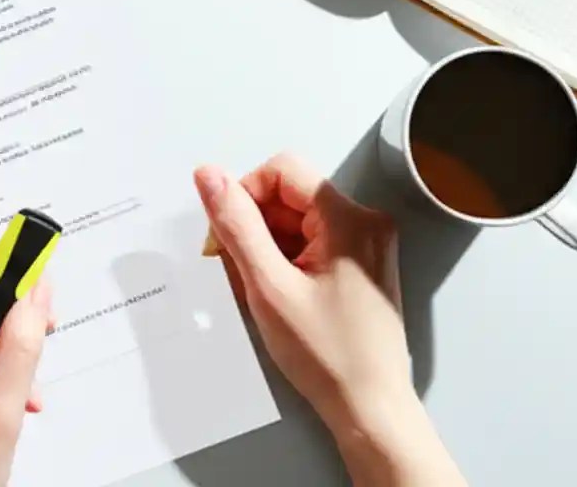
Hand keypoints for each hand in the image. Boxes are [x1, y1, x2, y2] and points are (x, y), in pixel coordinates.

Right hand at [194, 154, 465, 485]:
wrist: (369, 406)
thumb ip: (236, 225)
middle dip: (253, 223)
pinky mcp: (363, 263)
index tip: (225, 236)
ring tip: (260, 288)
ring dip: (267, 244)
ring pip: (298, 219)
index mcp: (348, 219)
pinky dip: (286, 258)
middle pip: (290, 193)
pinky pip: (313, 240)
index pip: (282, 170)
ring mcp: (367, 243)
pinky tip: (278, 292)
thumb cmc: (324, 353)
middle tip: (234, 268)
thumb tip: (208, 175)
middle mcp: (365, 221)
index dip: (244, 194)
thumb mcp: (268, 286)